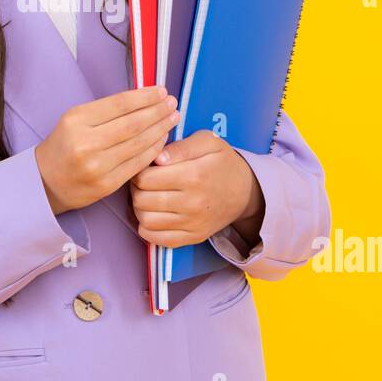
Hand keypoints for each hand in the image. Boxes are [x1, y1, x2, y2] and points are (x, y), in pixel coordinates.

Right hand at [34, 85, 178, 214]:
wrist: (45, 181)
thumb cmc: (64, 145)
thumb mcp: (75, 119)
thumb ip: (106, 110)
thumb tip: (144, 99)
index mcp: (77, 120)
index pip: (119, 104)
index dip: (145, 96)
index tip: (161, 91)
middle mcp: (86, 143)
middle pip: (133, 123)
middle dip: (158, 111)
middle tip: (173, 103)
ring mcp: (97, 166)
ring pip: (138, 144)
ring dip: (160, 129)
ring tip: (172, 118)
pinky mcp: (106, 185)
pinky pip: (138, 164)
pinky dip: (153, 149)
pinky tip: (162, 139)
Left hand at [129, 130, 264, 247]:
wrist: (245, 191)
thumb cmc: (222, 162)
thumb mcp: (207, 142)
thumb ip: (180, 146)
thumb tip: (157, 158)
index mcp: (194, 175)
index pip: (145, 178)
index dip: (139, 169)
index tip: (146, 166)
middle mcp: (193, 203)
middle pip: (142, 199)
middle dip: (136, 188)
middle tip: (144, 180)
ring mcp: (193, 224)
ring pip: (145, 220)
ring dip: (139, 208)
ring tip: (148, 196)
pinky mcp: (193, 238)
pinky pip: (157, 239)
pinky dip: (147, 227)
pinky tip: (154, 214)